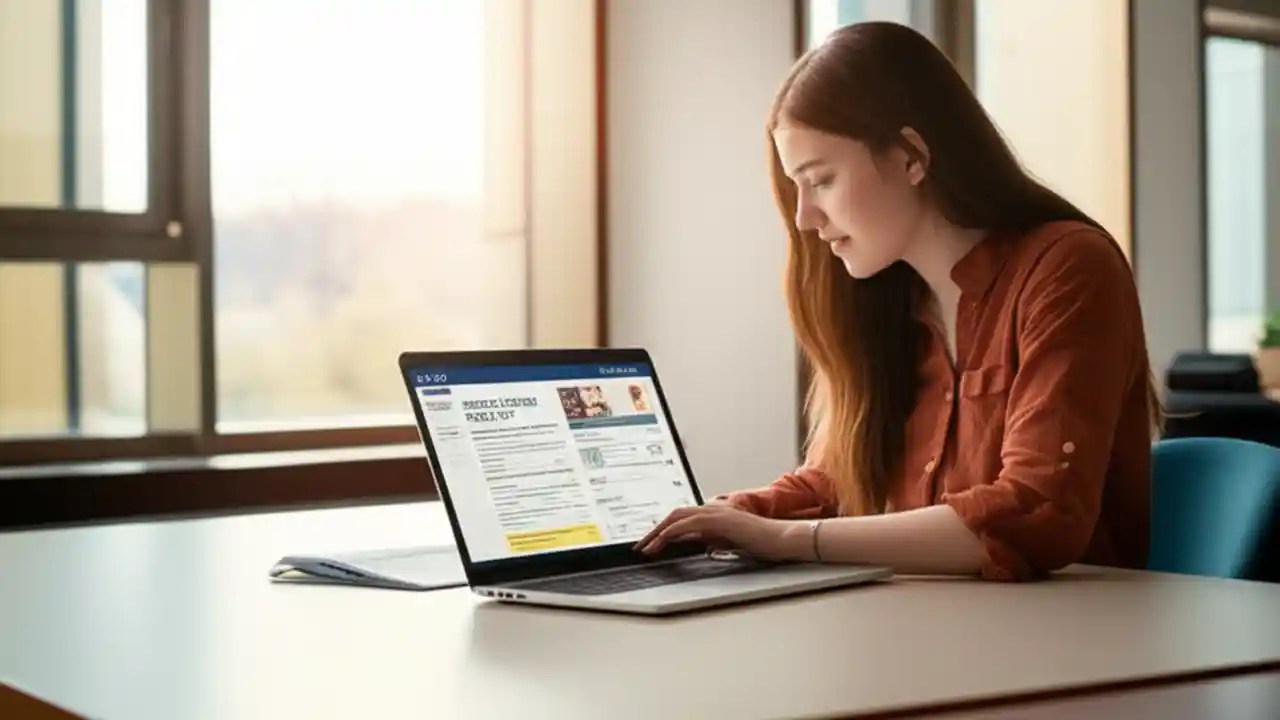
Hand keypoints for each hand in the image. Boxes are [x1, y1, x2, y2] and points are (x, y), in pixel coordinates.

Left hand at [633, 504, 793, 559]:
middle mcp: (713, 509)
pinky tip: (662, 542)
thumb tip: (700, 544)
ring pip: (677, 517)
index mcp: (715, 514)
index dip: (664, 531)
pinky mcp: (719, 520)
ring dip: (658, 533)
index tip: (651, 545)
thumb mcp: (731, 543)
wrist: (781, 539)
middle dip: (654, 531)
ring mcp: (716, 512)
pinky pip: (688, 523)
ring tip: (645, 548)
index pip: (683, 519)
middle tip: (640, 547)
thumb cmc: (762, 543)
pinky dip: (672, 532)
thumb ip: (714, 540)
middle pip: (675, 515)